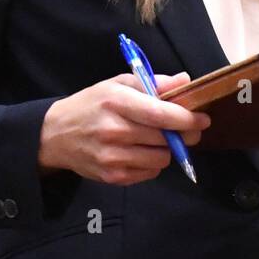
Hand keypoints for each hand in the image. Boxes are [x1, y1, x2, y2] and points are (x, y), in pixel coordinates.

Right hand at [38, 70, 211, 185]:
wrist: (56, 134)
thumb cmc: (91, 105)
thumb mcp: (118, 84)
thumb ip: (153, 83)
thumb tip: (185, 81)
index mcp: (116, 102)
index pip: (160, 114)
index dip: (186, 118)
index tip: (203, 118)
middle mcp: (114, 131)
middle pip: (165, 138)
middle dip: (184, 134)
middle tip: (188, 129)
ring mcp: (112, 157)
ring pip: (161, 158)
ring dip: (168, 150)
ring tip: (158, 139)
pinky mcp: (112, 176)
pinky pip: (149, 173)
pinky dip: (153, 163)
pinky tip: (142, 151)